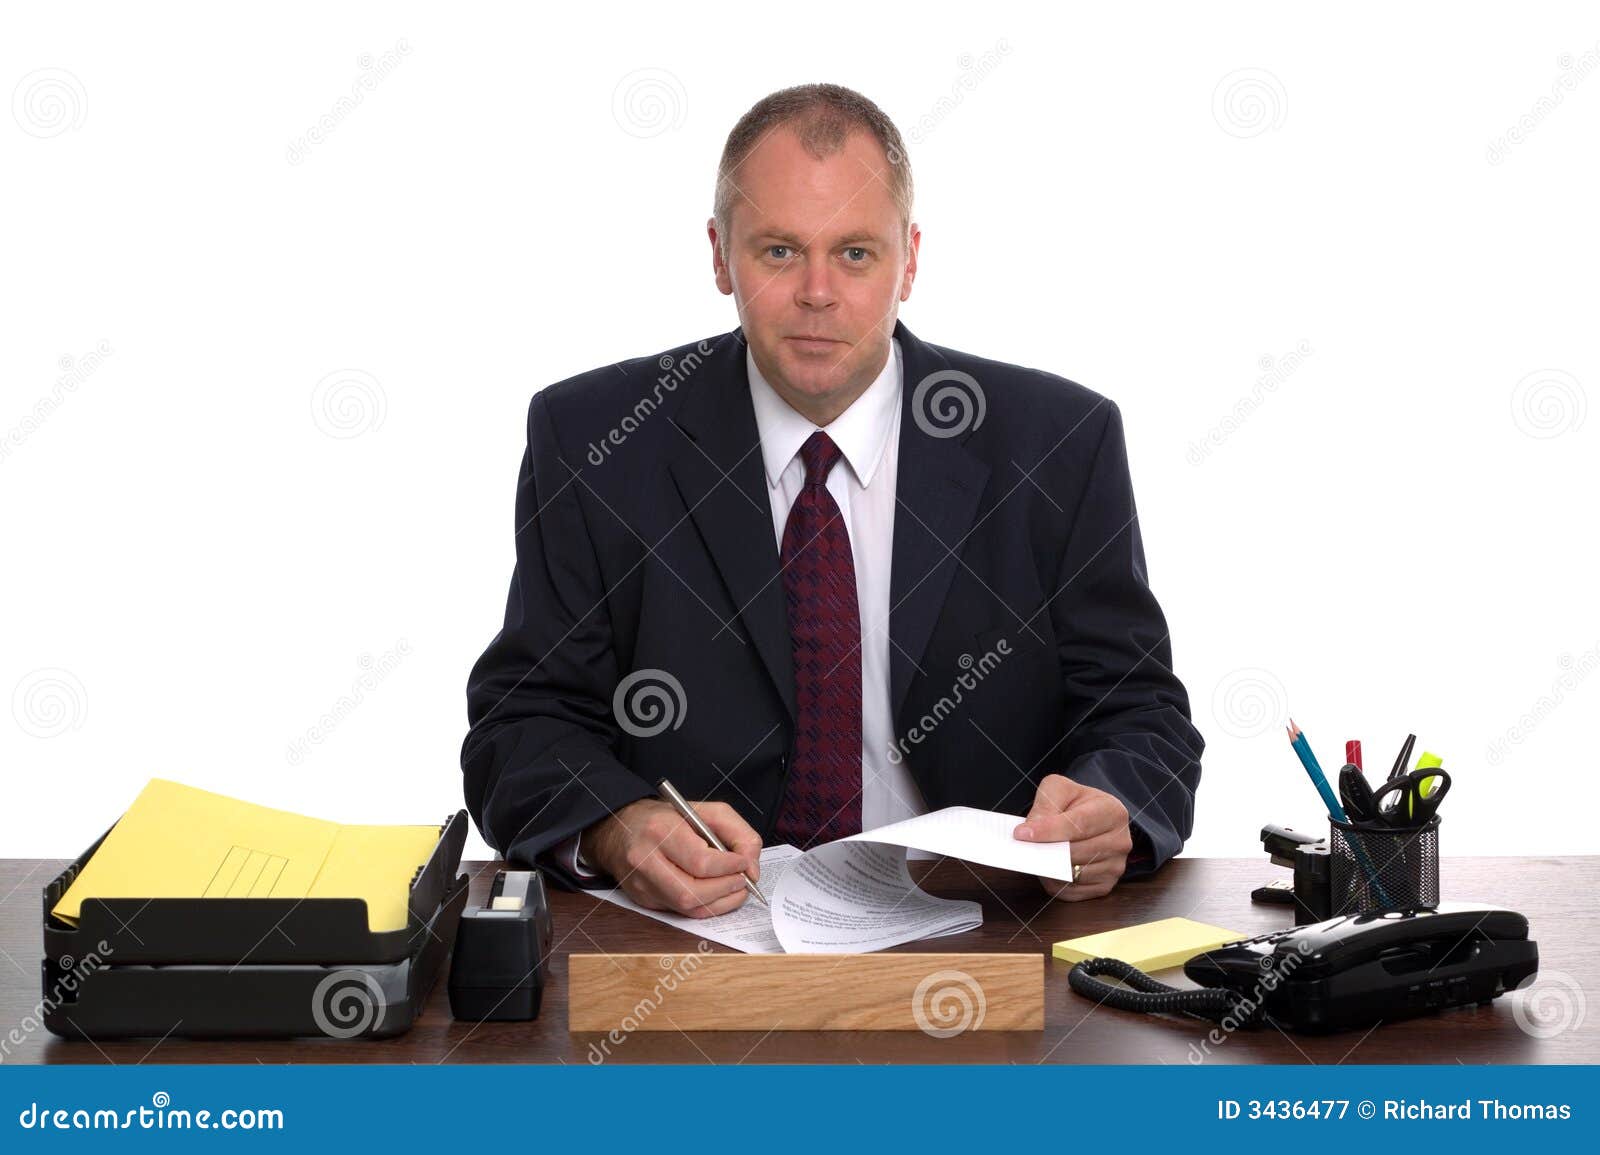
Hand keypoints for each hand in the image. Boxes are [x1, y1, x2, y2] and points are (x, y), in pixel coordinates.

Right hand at [579, 798, 761, 917]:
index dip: (729, 867)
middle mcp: (645, 860)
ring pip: (688, 908)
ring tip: (735, 887)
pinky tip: (718, 893)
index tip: (744, 863)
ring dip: (721, 902)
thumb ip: (736, 832)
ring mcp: (642, 885)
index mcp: (660, 830)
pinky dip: (707, 906)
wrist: (620, 830)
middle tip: (743, 880)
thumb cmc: (666, 819)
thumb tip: (752, 868)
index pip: (700, 861)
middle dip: (727, 888)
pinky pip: (682, 912)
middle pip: (693, 891)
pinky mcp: (644, 900)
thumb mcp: (704, 811)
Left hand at [1012, 773, 1132, 900]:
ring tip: (1036, 854)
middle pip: (1075, 852)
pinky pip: (1071, 891)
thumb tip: (1031, 830)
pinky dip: (1054, 882)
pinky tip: (1048, 867)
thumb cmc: (1076, 804)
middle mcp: (1120, 841)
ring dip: (1049, 867)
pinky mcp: (1104, 886)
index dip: (1048, 831)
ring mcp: (1115, 867)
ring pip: (1072, 873)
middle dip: (1045, 849)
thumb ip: (1046, 804)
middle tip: (1023, 846)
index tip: (1022, 834)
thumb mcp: (1060, 789)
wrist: (1091, 818)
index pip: (1078, 825)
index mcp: (1112, 812)